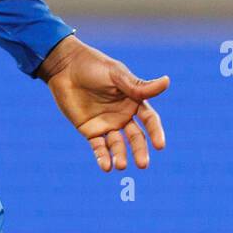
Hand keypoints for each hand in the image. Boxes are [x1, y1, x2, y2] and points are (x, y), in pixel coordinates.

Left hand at [37, 36, 168, 171]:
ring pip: (117, 145)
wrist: (64, 66)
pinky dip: (103, 157)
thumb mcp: (116, 75)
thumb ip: (138, 85)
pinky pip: (99, 147)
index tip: (160, 145)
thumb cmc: (93, 66)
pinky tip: (106, 166)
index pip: (149, 120)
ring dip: (120, 156)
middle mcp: (123, 115)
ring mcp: (107, 124)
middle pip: (135, 137)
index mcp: (133, 101)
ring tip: (120, 165)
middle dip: (140, 150)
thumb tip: (167, 81)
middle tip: (142, 164)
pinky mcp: (90, 130)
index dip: (155, 132)